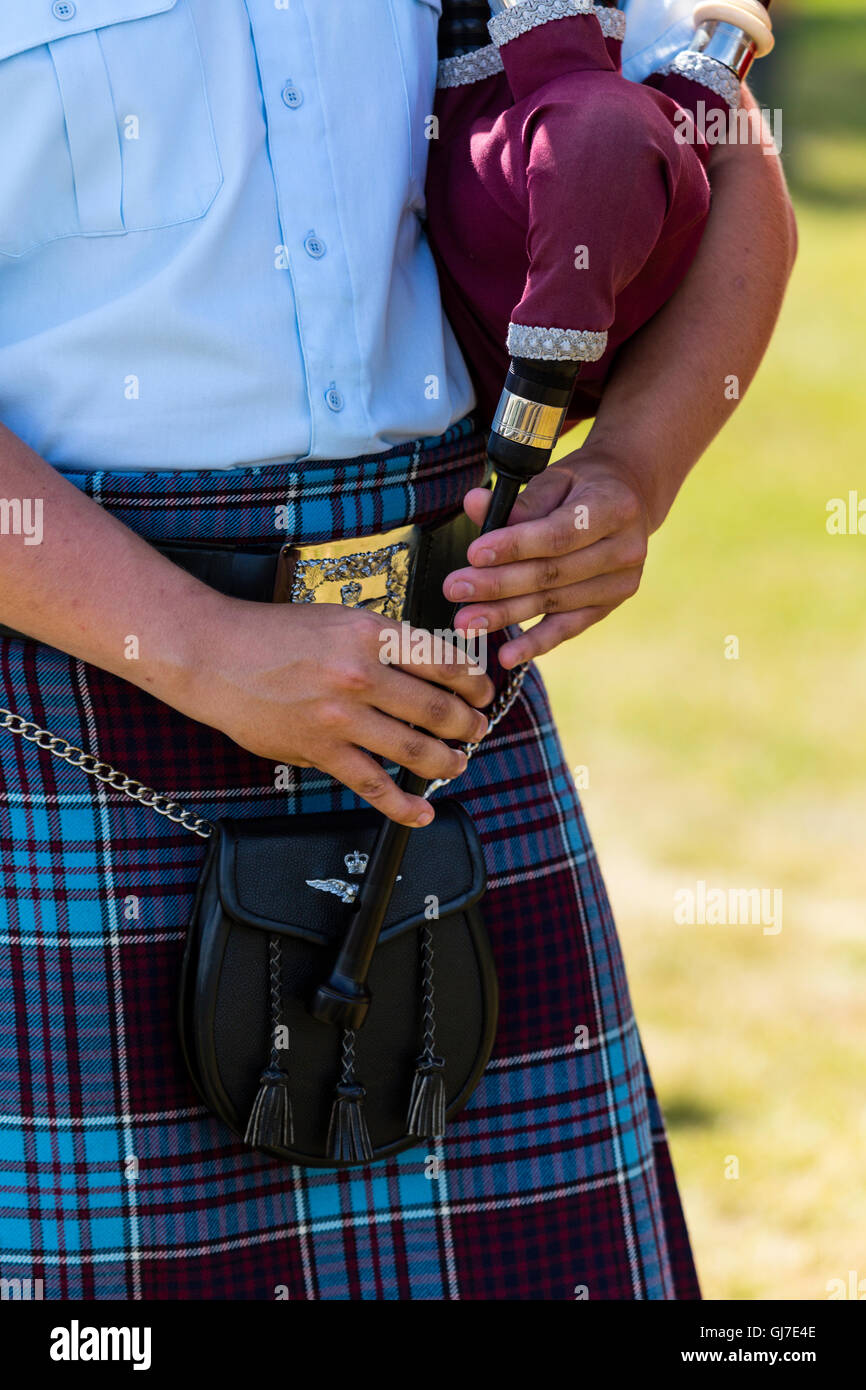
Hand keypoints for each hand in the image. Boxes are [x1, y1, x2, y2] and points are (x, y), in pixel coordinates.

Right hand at [182, 598, 493, 826]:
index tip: (483, 692)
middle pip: (438, 708)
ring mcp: (341, 716)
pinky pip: (372, 784)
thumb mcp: (338, 620)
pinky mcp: (320, 749)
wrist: (214, 655)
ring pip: (414, 749)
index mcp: (371, 634)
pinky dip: (402, 804)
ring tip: (457, 763)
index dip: (474, 682)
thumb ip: (382, 643)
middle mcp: (361, 674)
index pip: (443, 661)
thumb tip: (427, 669)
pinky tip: (422, 812)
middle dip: (468, 724)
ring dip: (446, 761)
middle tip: (478, 729)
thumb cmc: (273, 634)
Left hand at [444, 449, 650, 666]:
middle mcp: (625, 550)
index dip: (515, 546)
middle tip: (455, 590)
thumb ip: (518, 501)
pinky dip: (535, 644)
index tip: (473, 554)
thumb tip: (473, 504)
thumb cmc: (583, 485)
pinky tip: (506, 657)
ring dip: (505, 614)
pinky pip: (567, 629)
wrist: (630, 499)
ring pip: (553, 602)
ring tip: (465, 621)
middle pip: (552, 574)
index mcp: (615, 508)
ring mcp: (620, 583)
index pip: (558, 534)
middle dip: (498, 585)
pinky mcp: (608, 607)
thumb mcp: (556, 480)